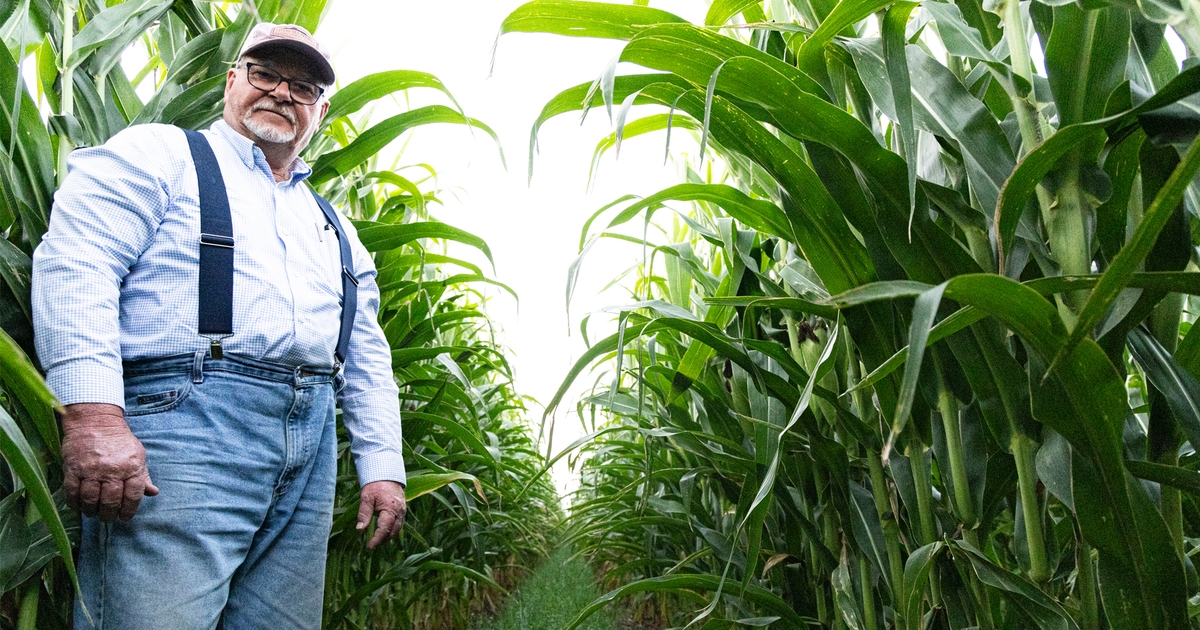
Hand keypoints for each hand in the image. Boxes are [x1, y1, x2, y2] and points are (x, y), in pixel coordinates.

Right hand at [61, 403, 158, 521]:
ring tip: (93, 512)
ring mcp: (91, 469)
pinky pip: (72, 492)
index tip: (124, 517)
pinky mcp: (73, 468)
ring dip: (91, 510)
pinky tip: (78, 505)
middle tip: (107, 517)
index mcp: (132, 467)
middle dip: (109, 514)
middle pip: (110, 501)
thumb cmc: (119, 441)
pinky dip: (74, 503)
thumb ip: (143, 476)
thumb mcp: (137, 455)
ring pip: (90, 500)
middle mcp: (113, 470)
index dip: (129, 510)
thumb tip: (153, 493)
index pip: (133, 496)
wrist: (96, 421)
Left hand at [357, 480, 405, 549]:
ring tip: (377, 541)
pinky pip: (399, 524)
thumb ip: (364, 513)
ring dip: (388, 537)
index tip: (369, 546)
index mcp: (390, 509)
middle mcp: (399, 512)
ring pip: (397, 529)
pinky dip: (392, 530)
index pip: (384, 529)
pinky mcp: (402, 510)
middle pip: (393, 532)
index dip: (377, 540)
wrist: (387, 474)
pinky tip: (384, 532)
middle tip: (371, 545)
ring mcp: (403, 511)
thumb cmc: (375, 485)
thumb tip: (359, 529)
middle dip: (383, 540)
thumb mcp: (367, 497)